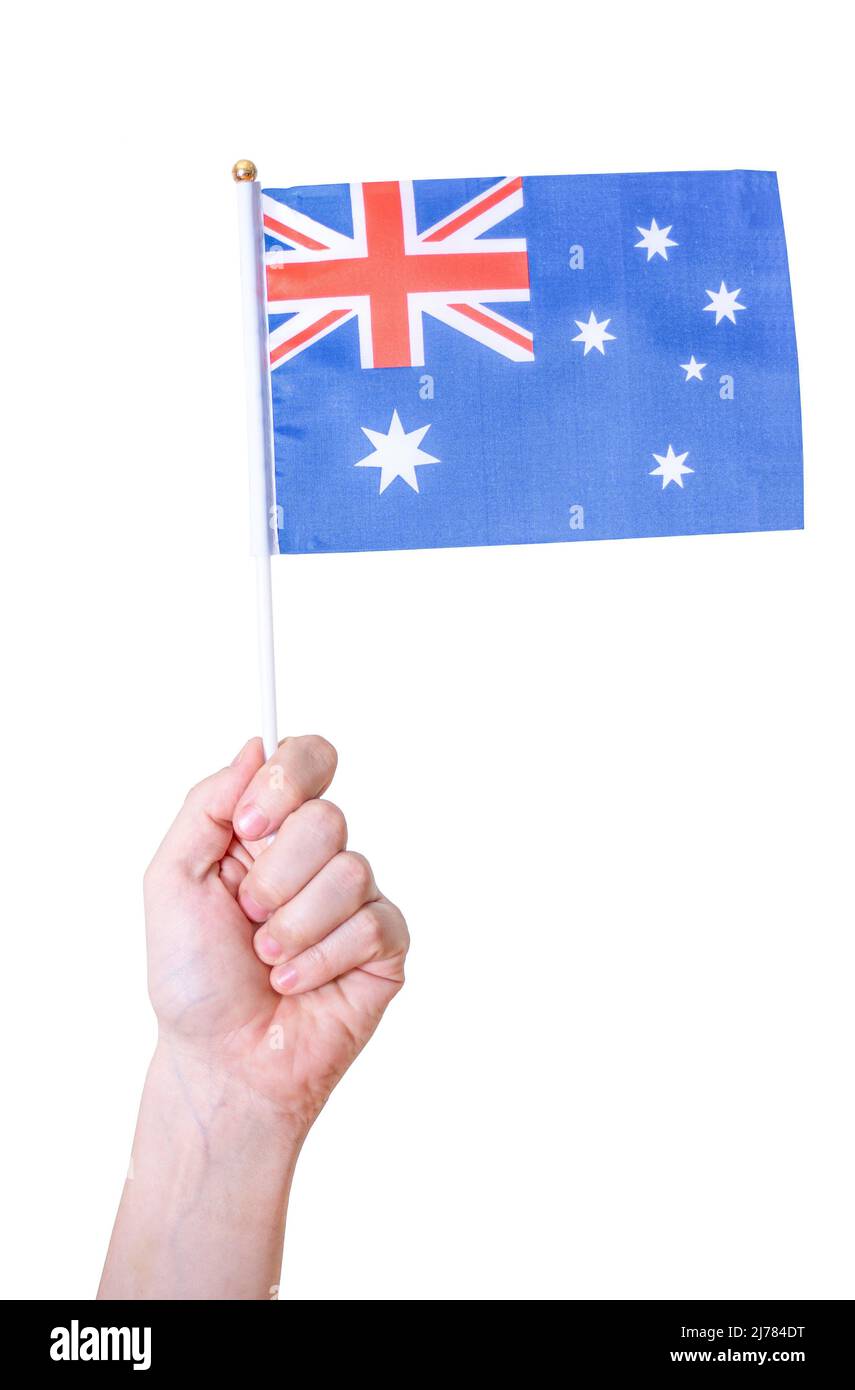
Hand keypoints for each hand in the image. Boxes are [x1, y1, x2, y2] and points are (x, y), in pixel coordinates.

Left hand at [144, 735, 408, 1137]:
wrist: (220, 1062)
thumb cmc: (193, 978)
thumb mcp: (171, 879)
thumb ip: (207, 804)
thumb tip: (256, 745)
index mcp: (270, 831)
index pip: (308, 760)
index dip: (287, 782)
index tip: (250, 829)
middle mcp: (317, 857)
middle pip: (328, 818)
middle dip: (274, 878)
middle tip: (249, 917)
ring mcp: (356, 900)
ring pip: (350, 872)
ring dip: (293, 927)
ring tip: (269, 961)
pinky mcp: (385, 945)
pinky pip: (371, 923)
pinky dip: (321, 958)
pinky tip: (296, 984)